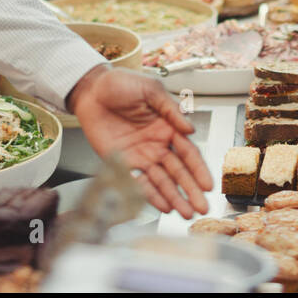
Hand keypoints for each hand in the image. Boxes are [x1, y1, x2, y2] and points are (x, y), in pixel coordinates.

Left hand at [67, 67, 212, 217]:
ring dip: (174, 197)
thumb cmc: (120, 84)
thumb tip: (191, 128)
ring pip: (161, 181)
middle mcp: (157, 145)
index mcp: (168, 127)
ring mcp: (140, 156)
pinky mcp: (122, 163)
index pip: (188, 152)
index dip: (198, 169)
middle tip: (201, 207)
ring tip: (185, 213)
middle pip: (178, 172)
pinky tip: (162, 206)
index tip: (207, 185)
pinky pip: (138, 182)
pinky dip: (150, 195)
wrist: (90, 89)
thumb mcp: (150, 89)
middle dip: (190, 190)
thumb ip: (170, 109)